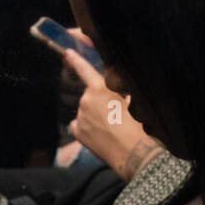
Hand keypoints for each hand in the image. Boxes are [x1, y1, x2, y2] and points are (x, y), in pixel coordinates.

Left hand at [64, 48, 164, 181]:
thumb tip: (119, 92)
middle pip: (90, 96)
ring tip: (111, 129)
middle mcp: (86, 99)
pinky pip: (79, 125)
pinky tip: (99, 135)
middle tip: (116, 115)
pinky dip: (87, 128)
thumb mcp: (131, 100)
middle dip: (100, 103)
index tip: (67, 53)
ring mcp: (80, 116)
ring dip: (95, 116)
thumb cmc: (137, 124)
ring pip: (86, 112)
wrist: (133, 152)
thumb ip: (119, 91)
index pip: (85, 69)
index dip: (75, 60)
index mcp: (100, 88)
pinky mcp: (78, 132)